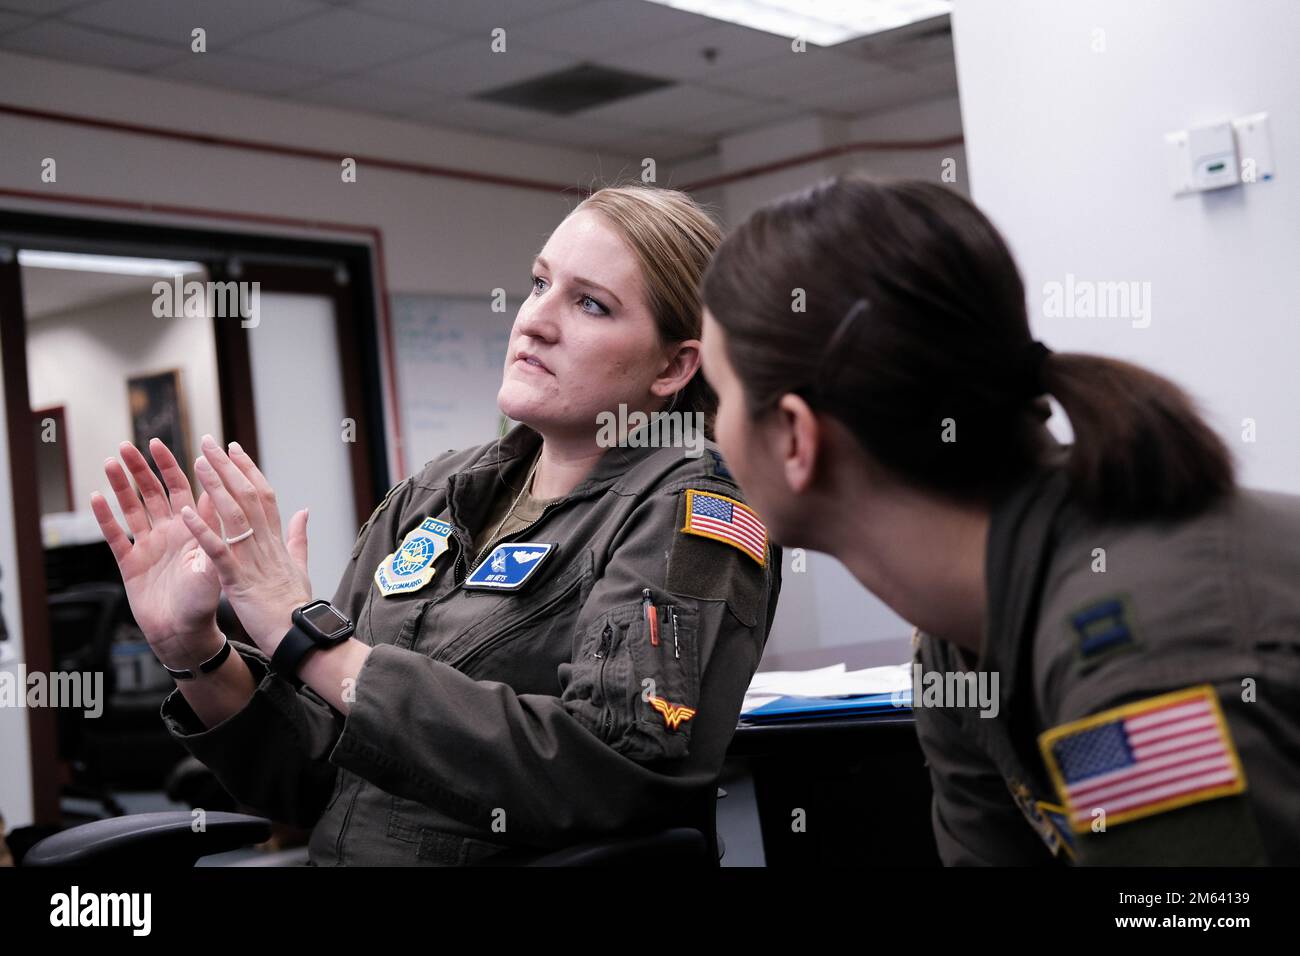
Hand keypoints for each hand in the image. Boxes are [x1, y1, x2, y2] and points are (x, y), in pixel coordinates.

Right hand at [91, 439, 223, 669]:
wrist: (184, 634)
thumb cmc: (206, 602)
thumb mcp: (215, 564)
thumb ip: (215, 534)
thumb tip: (221, 500)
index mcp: (195, 529)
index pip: (185, 488)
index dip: (175, 466)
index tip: (165, 443)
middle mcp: (171, 532)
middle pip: (155, 492)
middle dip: (144, 468)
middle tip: (131, 445)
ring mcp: (148, 546)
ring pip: (133, 508)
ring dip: (122, 486)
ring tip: (112, 461)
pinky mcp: (130, 563)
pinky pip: (115, 536)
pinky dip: (106, 517)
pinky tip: (97, 496)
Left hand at [179, 435, 311, 655]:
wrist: (300, 634)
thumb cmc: (296, 605)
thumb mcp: (300, 566)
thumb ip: (299, 536)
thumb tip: (304, 510)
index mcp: (277, 540)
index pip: (263, 495)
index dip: (247, 469)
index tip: (232, 448)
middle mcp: (266, 543)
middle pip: (247, 496)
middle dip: (227, 467)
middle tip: (207, 441)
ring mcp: (253, 560)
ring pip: (233, 515)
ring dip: (214, 486)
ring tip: (196, 461)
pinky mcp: (238, 579)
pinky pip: (218, 550)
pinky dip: (202, 530)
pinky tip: (185, 511)